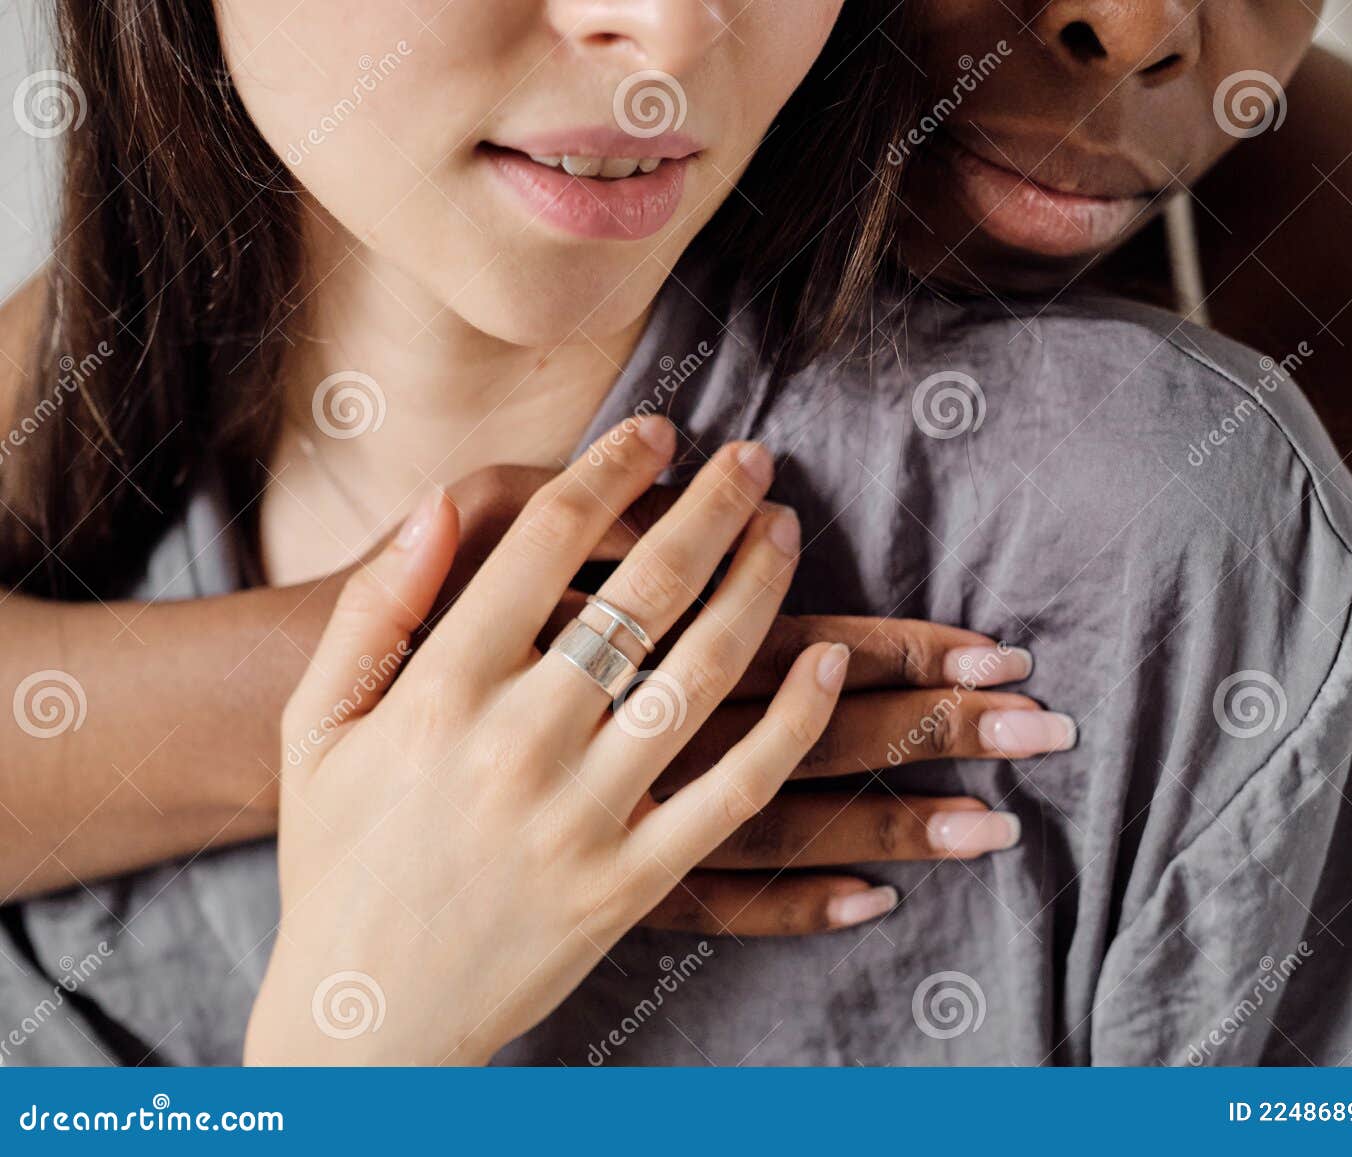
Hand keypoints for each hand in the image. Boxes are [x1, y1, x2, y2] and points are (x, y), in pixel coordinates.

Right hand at [247, 418, 848, 1063]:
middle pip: (647, 592)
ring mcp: (586, 817)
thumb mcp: (317, 726)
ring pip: (706, 676)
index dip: (614, 467)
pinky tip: (828, 665)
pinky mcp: (636, 883)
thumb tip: (439, 506)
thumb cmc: (338, 858)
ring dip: (762, 589)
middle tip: (754, 459)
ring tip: (786, 530)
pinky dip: (797, 725)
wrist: (364, 1014)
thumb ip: (378, 610)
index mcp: (442, 691)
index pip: (548, 540)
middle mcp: (521, 744)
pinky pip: (739, 793)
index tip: (659, 432)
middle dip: (712, 506)